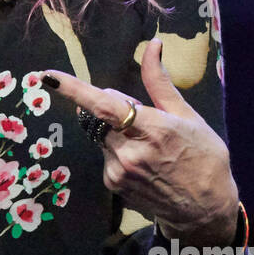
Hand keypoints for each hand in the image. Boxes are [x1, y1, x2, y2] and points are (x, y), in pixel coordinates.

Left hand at [42, 39, 239, 246]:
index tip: (48, 76)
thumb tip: (153, 45)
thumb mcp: (188, 115)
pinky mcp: (113, 184)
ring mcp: (118, 171)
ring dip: (116, 131)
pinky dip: (118, 150)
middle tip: (144, 119)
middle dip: (113, 108)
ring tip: (149, 147)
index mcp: (153, 129)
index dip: (73, 90)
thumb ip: (159, 82)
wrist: (205, 210)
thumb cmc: (204, 156)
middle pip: (99, 116)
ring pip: (102, 135)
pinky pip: (106, 154)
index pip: (103, 105)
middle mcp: (130, 152)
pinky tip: (144, 163)